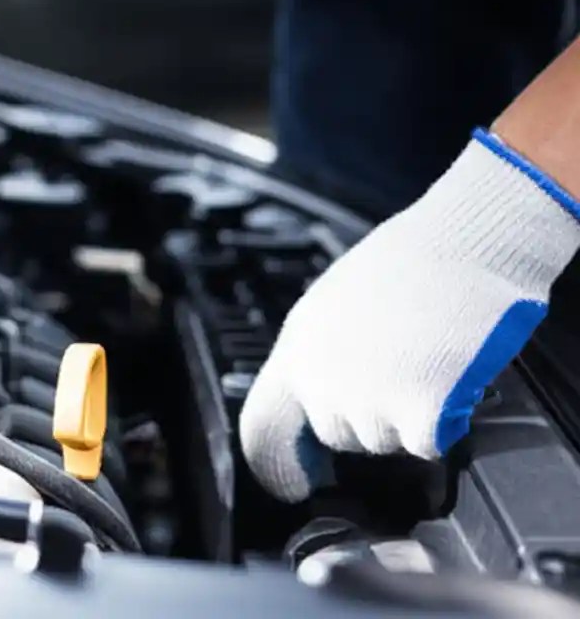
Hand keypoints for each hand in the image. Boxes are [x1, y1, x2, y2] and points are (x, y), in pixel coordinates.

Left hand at [240, 131, 579, 501]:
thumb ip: (316, 357)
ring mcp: (367, 401)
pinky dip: (443, 422)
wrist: (463, 245)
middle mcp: (321, 382)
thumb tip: (313, 397)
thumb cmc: (407, 263)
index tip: (294, 481)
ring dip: (405, 417)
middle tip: (396, 372)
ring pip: (384, 441)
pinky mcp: (417, 413)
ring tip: (424, 361)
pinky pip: (427, 444)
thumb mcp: (330, 306)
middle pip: (338, 436)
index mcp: (295, 350)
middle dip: (366, 417)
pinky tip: (446, 378)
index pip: (262, 428)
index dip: (277, 464)